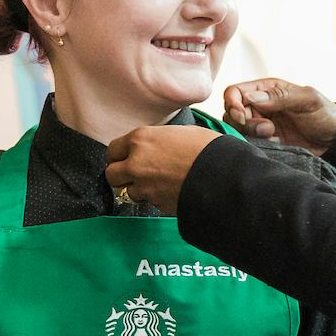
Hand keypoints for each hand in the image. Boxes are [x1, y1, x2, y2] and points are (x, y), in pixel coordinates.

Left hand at [104, 124, 222, 213]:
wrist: (223, 176)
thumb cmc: (208, 149)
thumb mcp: (181, 132)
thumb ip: (160, 139)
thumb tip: (157, 144)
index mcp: (141, 139)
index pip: (113, 149)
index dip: (120, 155)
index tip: (126, 157)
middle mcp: (136, 162)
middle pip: (112, 174)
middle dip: (121, 175)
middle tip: (134, 174)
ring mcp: (144, 186)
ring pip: (127, 191)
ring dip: (137, 189)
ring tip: (155, 184)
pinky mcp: (155, 203)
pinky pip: (147, 202)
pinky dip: (154, 199)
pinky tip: (169, 191)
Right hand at [222, 79, 335, 153]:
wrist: (334, 141)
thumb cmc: (324, 114)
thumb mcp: (307, 99)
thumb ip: (280, 96)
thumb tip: (250, 98)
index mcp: (266, 90)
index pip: (234, 92)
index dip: (233, 103)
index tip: (242, 116)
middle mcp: (259, 107)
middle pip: (231, 113)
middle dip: (244, 123)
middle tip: (268, 129)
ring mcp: (259, 126)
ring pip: (236, 130)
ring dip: (250, 134)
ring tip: (273, 135)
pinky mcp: (263, 143)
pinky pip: (247, 145)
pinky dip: (254, 146)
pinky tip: (273, 144)